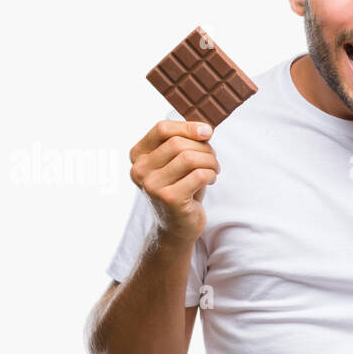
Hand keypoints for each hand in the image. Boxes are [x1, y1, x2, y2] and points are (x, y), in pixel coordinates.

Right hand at [128, 119, 219, 243]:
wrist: (177, 226)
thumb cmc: (180, 188)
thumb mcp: (178, 162)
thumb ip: (185, 142)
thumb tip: (205, 129)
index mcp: (138, 155)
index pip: (162, 129)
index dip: (188, 127)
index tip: (207, 133)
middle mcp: (140, 170)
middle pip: (178, 143)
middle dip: (203, 148)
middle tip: (213, 159)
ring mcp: (152, 185)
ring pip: (189, 158)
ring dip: (210, 161)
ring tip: (214, 169)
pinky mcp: (169, 198)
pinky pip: (199, 175)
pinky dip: (211, 175)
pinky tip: (210, 180)